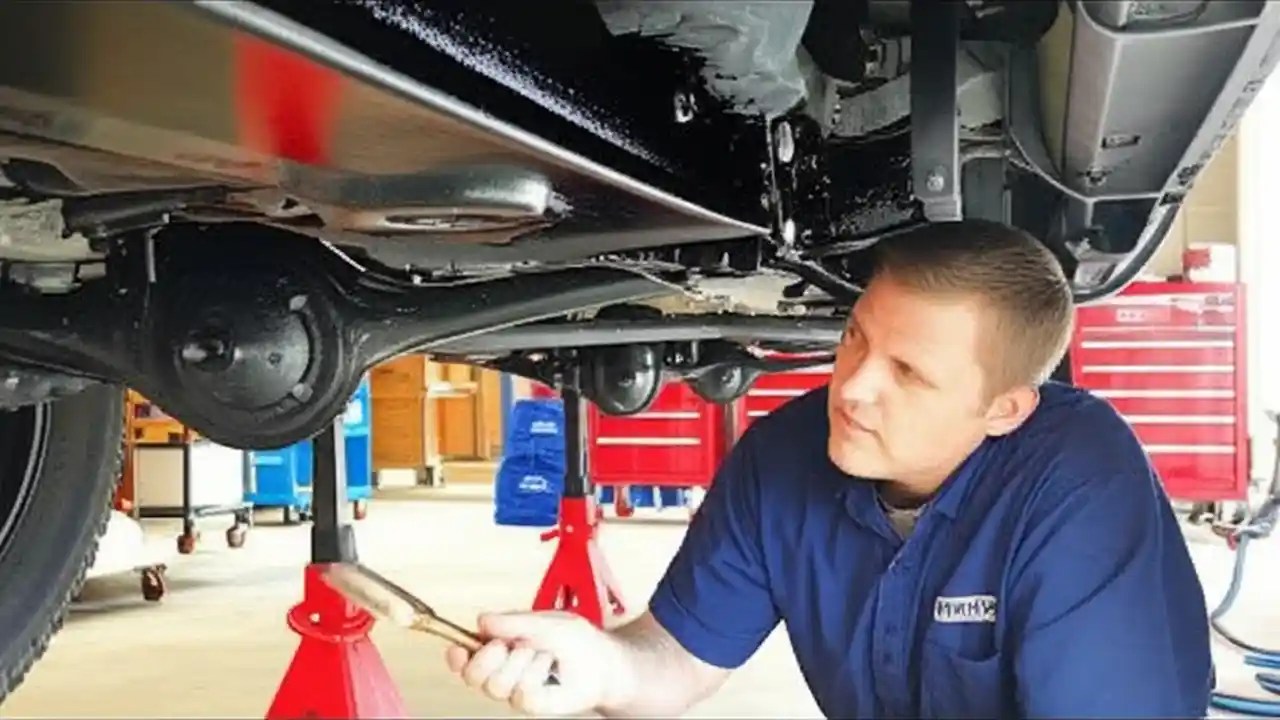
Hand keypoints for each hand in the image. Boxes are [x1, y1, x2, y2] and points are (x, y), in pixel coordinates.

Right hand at [445, 610, 627, 716]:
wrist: (604, 662)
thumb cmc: (576, 640)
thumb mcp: (545, 621)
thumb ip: (513, 622)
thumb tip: (481, 620)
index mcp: (498, 647)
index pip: (464, 658)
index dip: (455, 656)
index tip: (457, 648)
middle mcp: (502, 671)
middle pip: (472, 675)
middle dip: (488, 657)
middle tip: (510, 645)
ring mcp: (515, 689)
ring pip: (495, 685)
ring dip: (520, 663)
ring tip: (542, 654)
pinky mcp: (532, 704)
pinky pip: (520, 696)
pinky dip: (536, 676)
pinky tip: (549, 669)